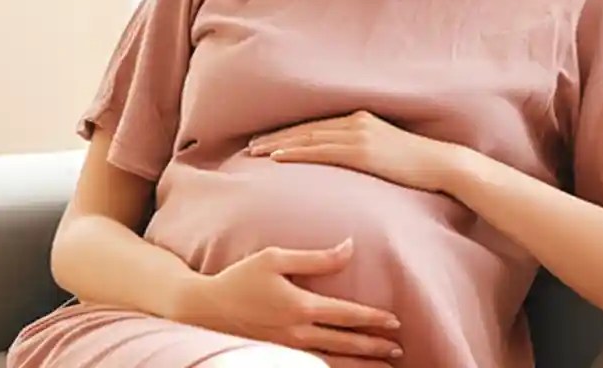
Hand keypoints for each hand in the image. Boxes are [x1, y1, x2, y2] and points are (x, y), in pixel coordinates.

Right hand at [168, 239, 402, 360]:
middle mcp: (298, 333)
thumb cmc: (240, 278)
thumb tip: (350, 247)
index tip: (395, 322)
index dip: (373, 319)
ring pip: (333, 361)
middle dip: (375, 348)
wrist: (204, 309)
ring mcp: (288, 349)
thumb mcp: (275, 258)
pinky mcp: (278, 357)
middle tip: (398, 351)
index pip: (347, 315)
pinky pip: (314, 367)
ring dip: (361, 365)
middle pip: (345, 343)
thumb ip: (316, 257)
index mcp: (301, 306)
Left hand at [248, 111, 465, 192]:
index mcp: (359, 119)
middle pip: (305, 129)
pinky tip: (277, 158)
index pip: (314, 127)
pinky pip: (321, 151)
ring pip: (308, 138)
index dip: (287, 133)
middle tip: (250, 146)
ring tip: (255, 152)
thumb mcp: (385, 152)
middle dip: (275, 137)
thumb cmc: (415, 164)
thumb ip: (363, 151)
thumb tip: (348, 164)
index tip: (265, 141)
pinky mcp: (361, 150)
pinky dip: (296, 153)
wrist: (439, 164)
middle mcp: (355, 122)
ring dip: (278, 144)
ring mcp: (358, 134)